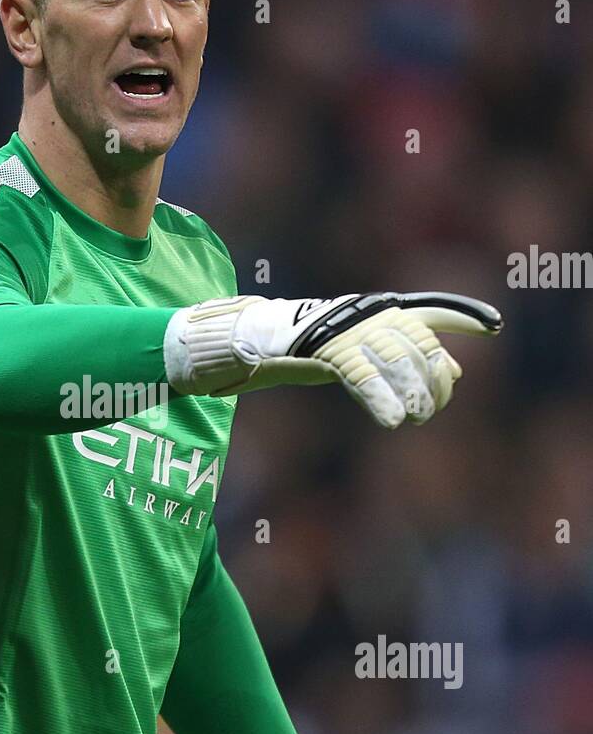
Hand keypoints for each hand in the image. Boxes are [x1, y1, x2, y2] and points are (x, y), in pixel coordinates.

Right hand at [164, 290, 501, 427]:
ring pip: (393, 357)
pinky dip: (380, 398)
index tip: (492, 326)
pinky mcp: (322, 348)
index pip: (427, 312)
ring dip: (411, 391)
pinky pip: (359, 374)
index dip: (461, 316)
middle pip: (417, 342)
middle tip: (431, 408)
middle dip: (433, 377)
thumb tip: (450, 374)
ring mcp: (343, 330)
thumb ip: (400, 357)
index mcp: (374, 314)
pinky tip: (392, 422)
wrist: (242, 341)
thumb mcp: (356, 353)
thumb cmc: (298, 350)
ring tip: (412, 418)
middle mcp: (364, 316)